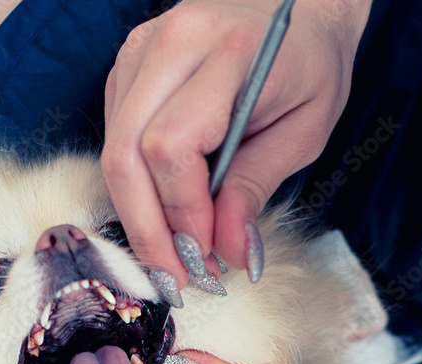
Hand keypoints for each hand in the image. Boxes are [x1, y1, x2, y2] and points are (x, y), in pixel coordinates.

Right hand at [102, 0, 371, 281]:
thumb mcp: (305, 131)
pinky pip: (114, 140)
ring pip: (112, 152)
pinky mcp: (126, 67)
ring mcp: (139, 52)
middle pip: (124, 155)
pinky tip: (166, 210)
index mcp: (226, 53)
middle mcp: (170, 45)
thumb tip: (228, 254)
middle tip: (175, 277)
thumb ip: (257, 188)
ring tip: (175, 254)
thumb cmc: (309, 63)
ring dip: (139, 215)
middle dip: (146, 229)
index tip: (206, 258)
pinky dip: (136, 187)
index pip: (171, 148)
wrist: (297, 1)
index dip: (182, 214)